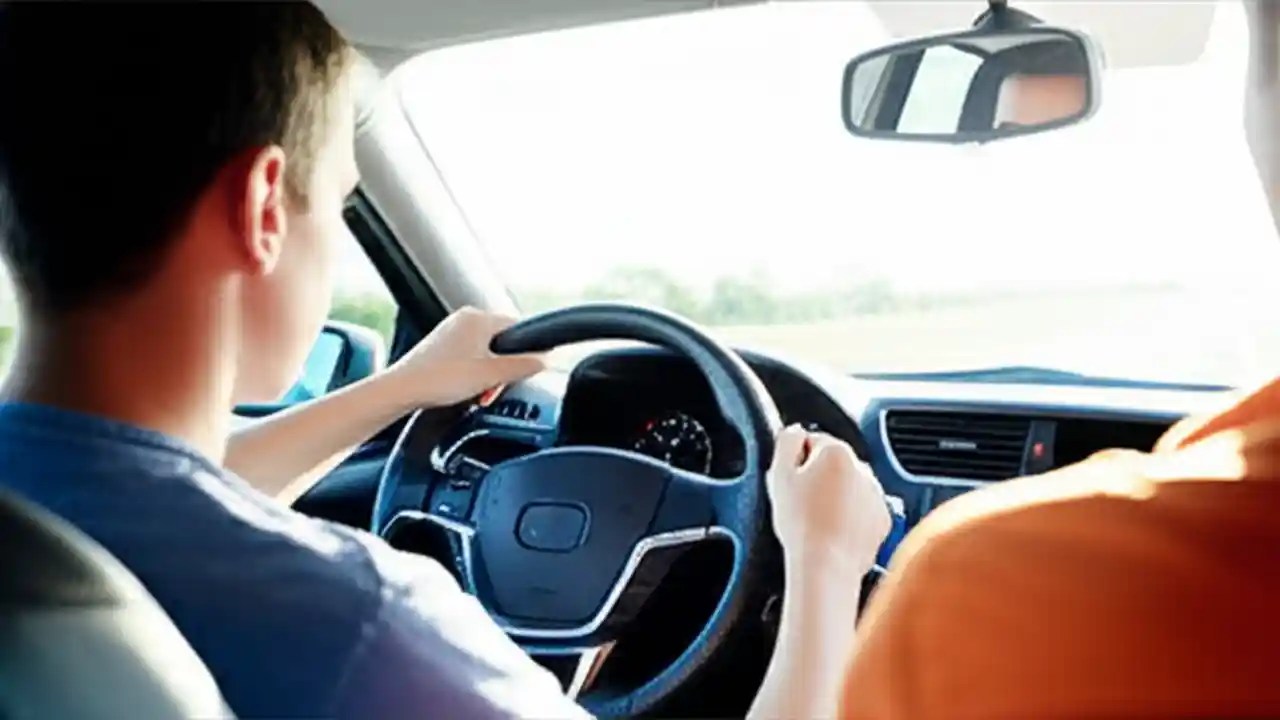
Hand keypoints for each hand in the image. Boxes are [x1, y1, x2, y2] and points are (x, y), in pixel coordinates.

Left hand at [385, 307, 546, 408]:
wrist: (402, 390)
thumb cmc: (441, 378)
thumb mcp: (492, 374)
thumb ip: (523, 365)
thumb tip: (545, 359)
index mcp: (479, 317)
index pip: (518, 327)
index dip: (527, 351)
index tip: (528, 370)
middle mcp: (465, 319)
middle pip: (502, 342)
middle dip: (504, 368)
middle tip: (498, 388)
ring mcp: (451, 332)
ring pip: (485, 352)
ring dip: (489, 374)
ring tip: (480, 393)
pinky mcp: (441, 347)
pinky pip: (469, 357)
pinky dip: (474, 373)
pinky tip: (467, 390)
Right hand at [767, 425, 890, 574]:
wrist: (826, 566)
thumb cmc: (802, 524)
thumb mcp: (779, 475)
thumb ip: (786, 441)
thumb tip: (795, 431)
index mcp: (837, 452)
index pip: (812, 442)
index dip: (795, 463)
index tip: (791, 484)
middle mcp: (863, 468)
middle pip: (833, 465)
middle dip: (818, 479)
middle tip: (801, 505)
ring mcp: (876, 494)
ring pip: (849, 488)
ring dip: (836, 498)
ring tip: (818, 523)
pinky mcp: (883, 519)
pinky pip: (863, 511)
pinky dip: (851, 518)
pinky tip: (834, 533)